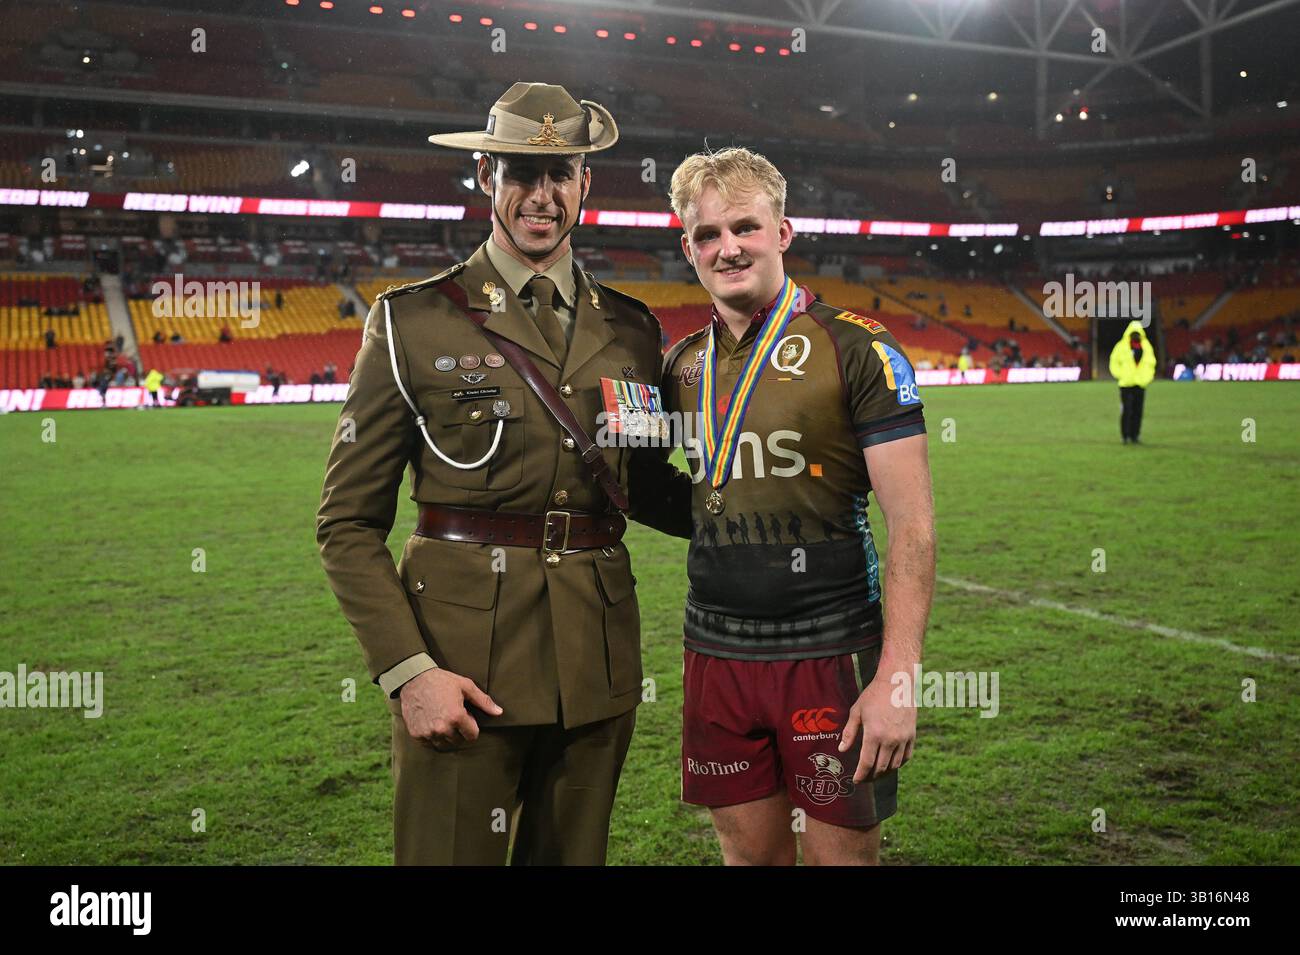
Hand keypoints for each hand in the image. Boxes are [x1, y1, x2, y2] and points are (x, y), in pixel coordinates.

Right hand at [399, 668, 501, 750]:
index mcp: (457, 717)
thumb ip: (483, 701)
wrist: (414, 679)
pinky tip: (431, 722)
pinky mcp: (416, 735)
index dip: (471, 726)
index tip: (465, 716)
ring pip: (444, 744)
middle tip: (452, 714)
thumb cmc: (441, 681)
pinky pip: (429, 744)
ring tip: (442, 719)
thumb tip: (499, 712)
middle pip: (458, 740)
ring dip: (445, 735)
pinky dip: (432, 737)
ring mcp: (428, 733)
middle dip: (458, 730)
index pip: (472, 736)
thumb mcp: (465, 686)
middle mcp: (442, 728)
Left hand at [837, 668, 915, 783]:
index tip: (856, 780)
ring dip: (884, 773)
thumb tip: (842, 750)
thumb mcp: (856, 712)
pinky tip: (890, 764)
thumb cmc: (873, 695)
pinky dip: (898, 764)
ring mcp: (903, 739)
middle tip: (864, 778)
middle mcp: (890, 740)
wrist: (897, 683)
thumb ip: (849, 733)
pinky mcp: (912, 736)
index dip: (861, 775)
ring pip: (894, 765)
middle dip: (871, 777)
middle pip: (881, 768)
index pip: (867, 763)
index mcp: (874, 734)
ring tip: (876, 773)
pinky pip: (906, 757)